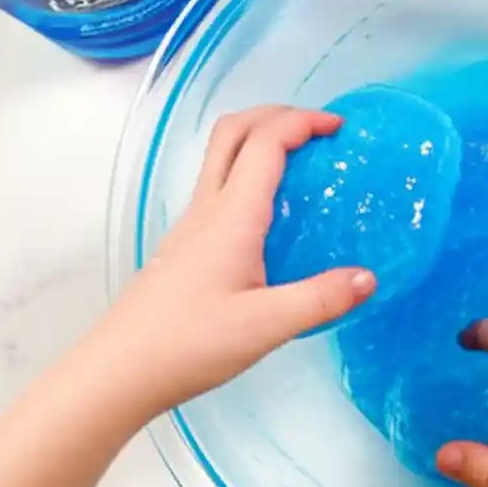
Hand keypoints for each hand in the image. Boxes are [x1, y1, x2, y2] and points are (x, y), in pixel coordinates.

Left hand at [88, 106, 376, 415]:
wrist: (119, 371)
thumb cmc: (188, 344)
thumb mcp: (266, 327)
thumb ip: (320, 300)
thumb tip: (368, 278)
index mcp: (232, 217)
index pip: (266, 142)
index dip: (303, 122)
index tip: (339, 128)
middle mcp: (209, 210)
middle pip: (234, 132)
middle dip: (277, 115)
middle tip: (318, 130)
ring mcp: (192, 227)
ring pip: (222, 158)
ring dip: (261, 141)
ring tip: (302, 163)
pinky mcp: (187, 248)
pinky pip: (221, 189)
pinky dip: (250, 175)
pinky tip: (274, 215)